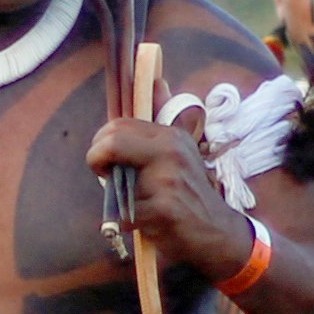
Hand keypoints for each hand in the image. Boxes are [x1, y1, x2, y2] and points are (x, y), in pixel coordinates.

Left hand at [85, 111, 255, 290]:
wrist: (217, 233)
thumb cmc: (190, 193)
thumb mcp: (182, 150)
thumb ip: (164, 115)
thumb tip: (157, 80)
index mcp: (170, 135)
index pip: (118, 125)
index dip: (101, 143)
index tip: (108, 161)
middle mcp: (171, 151)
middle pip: (110, 142)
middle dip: (97, 161)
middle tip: (108, 178)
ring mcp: (168, 179)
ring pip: (114, 182)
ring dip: (117, 198)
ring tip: (140, 204)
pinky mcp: (164, 209)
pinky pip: (124, 214)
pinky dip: (128, 223)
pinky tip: (148, 224)